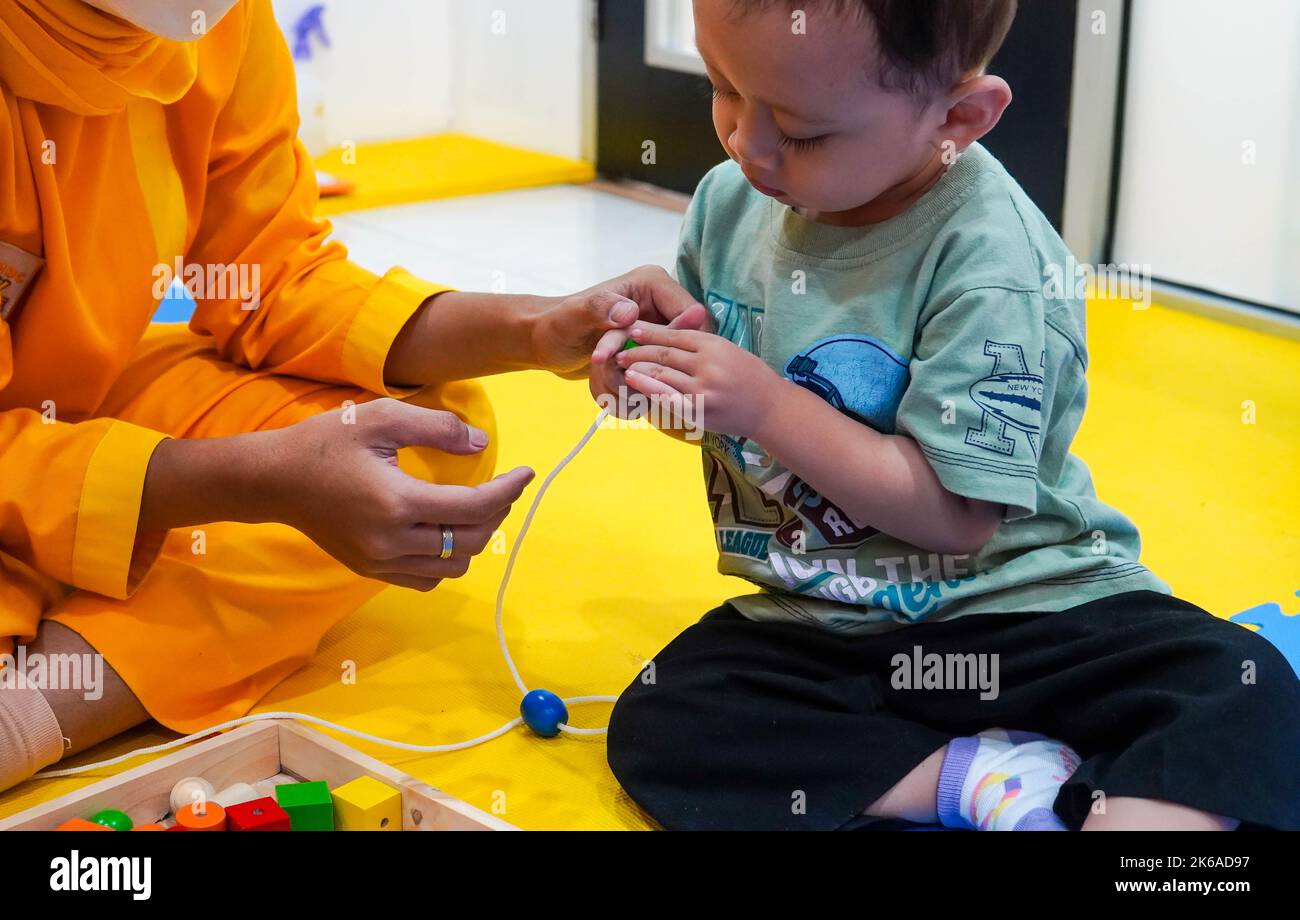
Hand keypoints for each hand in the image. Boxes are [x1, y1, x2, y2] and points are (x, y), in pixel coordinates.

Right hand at [263, 399, 533, 590]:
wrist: (273, 480)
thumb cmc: (326, 441)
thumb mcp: (381, 417)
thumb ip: (437, 428)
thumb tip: (481, 444)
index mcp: (398, 502)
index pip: (475, 506)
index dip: (509, 490)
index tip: (528, 473)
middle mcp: (393, 541)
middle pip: (472, 540)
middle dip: (497, 512)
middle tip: (503, 486)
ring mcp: (381, 562)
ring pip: (453, 565)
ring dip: (475, 538)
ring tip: (475, 508)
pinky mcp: (371, 571)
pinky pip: (427, 578)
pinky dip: (446, 559)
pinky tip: (444, 532)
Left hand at [531, 265, 709, 379]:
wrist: (546, 344)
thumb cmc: (556, 326)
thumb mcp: (573, 316)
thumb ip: (598, 308)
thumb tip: (629, 313)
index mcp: (653, 284)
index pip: (693, 317)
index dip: (671, 345)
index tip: (634, 359)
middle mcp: (661, 303)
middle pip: (685, 344)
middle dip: (651, 365)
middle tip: (614, 371)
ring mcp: (658, 327)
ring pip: (672, 364)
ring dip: (641, 379)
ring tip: (605, 375)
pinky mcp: (651, 348)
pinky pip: (660, 375)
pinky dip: (637, 387)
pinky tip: (610, 383)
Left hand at [615, 323, 784, 438]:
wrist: (770, 409)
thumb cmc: (750, 377)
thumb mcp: (728, 350)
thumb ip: (701, 343)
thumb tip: (668, 335)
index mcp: (714, 345)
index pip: (675, 334)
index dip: (651, 331)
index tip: (633, 329)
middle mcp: (707, 365)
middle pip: (664, 354)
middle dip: (638, 350)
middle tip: (620, 348)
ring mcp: (702, 389)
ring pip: (661, 375)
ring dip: (638, 369)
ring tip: (622, 365)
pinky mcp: (699, 411)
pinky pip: (667, 398)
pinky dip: (648, 389)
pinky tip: (634, 382)